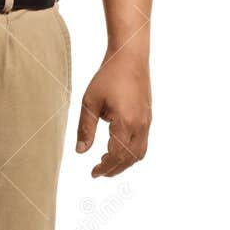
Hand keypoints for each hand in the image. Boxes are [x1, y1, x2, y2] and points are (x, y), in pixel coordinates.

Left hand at [75, 51, 151, 177]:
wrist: (130, 57)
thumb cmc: (108, 76)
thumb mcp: (90, 102)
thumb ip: (85, 129)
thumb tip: (80, 152)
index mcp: (125, 122)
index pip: (117, 155)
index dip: (105, 167)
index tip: (93, 173)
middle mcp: (140, 125)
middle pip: (130, 158)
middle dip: (114, 168)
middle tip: (98, 171)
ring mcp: (147, 121)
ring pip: (139, 153)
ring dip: (124, 162)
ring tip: (107, 162)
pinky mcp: (148, 117)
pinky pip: (143, 143)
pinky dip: (131, 152)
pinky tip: (118, 147)